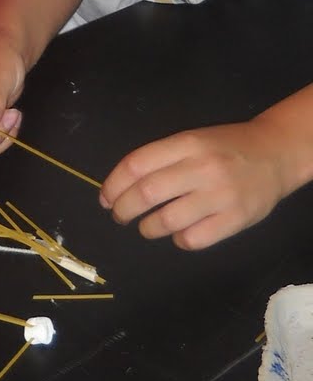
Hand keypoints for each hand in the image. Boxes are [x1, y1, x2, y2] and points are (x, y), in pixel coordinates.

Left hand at [100, 121, 286, 249]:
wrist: (275, 154)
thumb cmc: (225, 148)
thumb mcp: (192, 140)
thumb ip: (160, 158)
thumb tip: (120, 186)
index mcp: (187, 143)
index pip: (137, 164)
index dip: (113, 184)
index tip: (105, 198)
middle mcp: (202, 167)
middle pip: (147, 193)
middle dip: (124, 209)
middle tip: (119, 216)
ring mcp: (221, 195)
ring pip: (167, 220)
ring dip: (147, 228)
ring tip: (146, 227)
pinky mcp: (236, 219)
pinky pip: (194, 238)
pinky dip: (178, 240)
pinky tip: (178, 234)